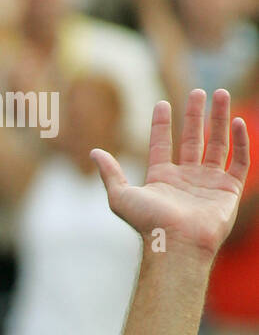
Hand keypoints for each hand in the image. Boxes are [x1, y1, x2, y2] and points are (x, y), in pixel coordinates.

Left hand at [91, 89, 248, 258]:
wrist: (177, 243)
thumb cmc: (148, 223)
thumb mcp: (121, 196)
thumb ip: (110, 173)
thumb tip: (94, 151)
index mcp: (162, 180)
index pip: (162, 145)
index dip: (161, 125)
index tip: (162, 103)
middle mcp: (186, 180)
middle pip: (193, 140)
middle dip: (195, 115)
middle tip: (198, 91)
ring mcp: (208, 184)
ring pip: (217, 145)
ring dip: (219, 119)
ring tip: (220, 93)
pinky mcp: (228, 190)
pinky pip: (239, 161)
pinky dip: (240, 141)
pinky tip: (236, 121)